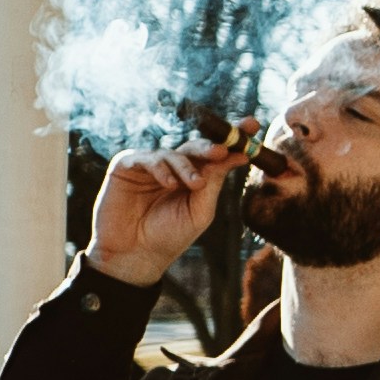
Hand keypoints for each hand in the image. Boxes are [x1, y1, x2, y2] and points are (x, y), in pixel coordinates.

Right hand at [88, 136, 242, 286]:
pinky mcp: (127, 166)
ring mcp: (150, 165)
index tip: (253, 124)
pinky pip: (147, 158)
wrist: (135, 255)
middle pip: (196, 146)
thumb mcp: (200, 211)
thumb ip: (214, 182)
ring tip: (195, 185)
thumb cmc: (169, 236)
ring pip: (173, 153)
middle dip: (212, 145)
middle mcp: (174, 167)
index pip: (216, 153)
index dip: (233, 137)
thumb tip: (237, 155)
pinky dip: (161, 168)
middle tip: (223, 150)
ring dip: (187, 167)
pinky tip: (170, 184)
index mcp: (195, 177)